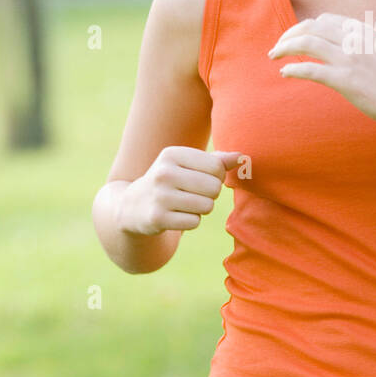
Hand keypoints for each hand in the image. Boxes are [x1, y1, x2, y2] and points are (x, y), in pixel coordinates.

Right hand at [118, 146, 242, 235]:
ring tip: (185, 204)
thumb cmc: (170, 180)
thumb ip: (217, 160)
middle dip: (211, 194)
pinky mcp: (158, 218)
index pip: (216, 167)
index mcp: (172, 154)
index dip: (216, 176)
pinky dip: (190, 221)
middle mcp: (164, 173)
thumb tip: (242, 157)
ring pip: (206, 206)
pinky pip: (194, 222)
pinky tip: (176, 215)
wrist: (134, 205)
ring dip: (202, 208)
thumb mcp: (187, 164)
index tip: (201, 178)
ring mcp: (160, 196)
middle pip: (214, 187)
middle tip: (194, 193)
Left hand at [268, 12, 375, 130]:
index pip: (326, 20)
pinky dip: (293, 69)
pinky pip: (310, 69)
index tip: (297, 36)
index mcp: (363, 32)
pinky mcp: (344, 80)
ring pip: (307, 43)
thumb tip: (344, 46)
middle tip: (278, 46)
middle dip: (290, 33)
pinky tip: (285, 73)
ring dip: (285, 47)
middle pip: (312, 27)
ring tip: (274, 55)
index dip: (307, 26)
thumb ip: (362, 45)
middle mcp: (354, 40)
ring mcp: (349, 59)